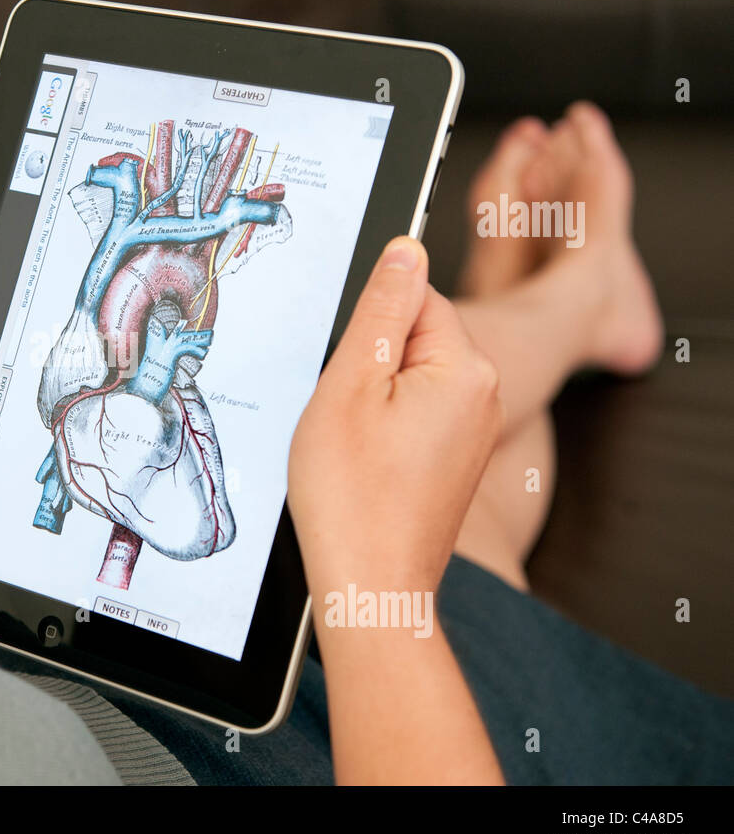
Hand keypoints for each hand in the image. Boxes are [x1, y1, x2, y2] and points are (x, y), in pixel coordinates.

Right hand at [286, 236, 503, 595]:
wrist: (372, 585)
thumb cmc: (353, 497)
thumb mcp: (350, 385)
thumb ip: (383, 309)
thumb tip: (406, 248)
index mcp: (466, 368)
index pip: (415, 296)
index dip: (367, 329)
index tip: (349, 376)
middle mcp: (485, 394)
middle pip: (417, 335)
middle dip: (371, 362)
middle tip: (347, 417)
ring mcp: (477, 429)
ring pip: (413, 375)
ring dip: (375, 397)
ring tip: (357, 446)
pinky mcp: (460, 456)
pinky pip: (419, 412)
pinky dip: (386, 427)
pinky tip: (369, 466)